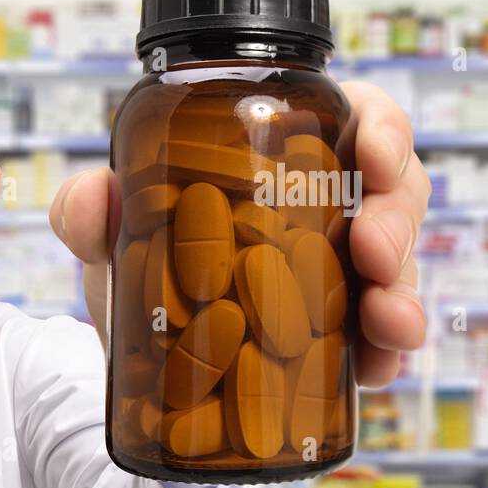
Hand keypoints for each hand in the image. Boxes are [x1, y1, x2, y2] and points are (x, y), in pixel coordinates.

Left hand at [49, 81, 429, 386]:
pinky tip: (377, 366)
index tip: (373, 152)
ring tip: (384, 318)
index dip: (379, 127)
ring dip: (402, 289)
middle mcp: (323, 210)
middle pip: (392, 190)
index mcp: (280, 162)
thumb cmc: (139, 278)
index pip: (352, 120)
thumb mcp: (110, 243)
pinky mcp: (341, 337)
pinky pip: (382, 337)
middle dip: (396, 216)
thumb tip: (93, 195)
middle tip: (372, 248)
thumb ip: (85, 214)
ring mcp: (340, 274)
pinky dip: (387, 351)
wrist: (137, 368)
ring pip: (398, 264)